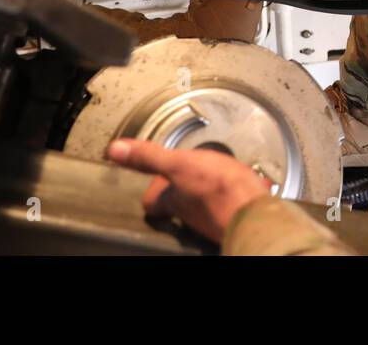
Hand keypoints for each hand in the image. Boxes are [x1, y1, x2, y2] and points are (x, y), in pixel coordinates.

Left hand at [107, 139, 272, 243]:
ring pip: (204, 204)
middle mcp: (190, 213)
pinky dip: (233, 193)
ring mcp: (212, 216)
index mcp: (174, 199)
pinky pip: (230, 202)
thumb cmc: (217, 188)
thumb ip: (148, 157)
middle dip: (182, 189)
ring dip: (207, 191)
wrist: (252, 210)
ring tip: (215, 176)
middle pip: (178, 204)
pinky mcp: (236, 214)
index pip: (153, 202)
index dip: (152, 191)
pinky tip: (242, 185)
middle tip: (187, 175)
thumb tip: (115, 150)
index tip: (156, 179)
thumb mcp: (179, 163)